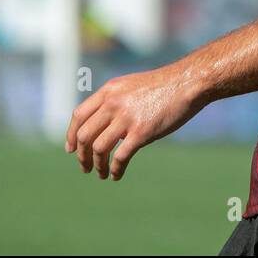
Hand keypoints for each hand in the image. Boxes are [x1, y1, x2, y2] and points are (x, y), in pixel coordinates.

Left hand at [65, 64, 204, 180]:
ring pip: (99, 148)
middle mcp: (113, 103)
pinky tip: (116, 175)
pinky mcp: (142, 132)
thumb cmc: (163, 86)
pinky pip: (120, 156)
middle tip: (85, 167)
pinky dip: (115, 169)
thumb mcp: (131, 86)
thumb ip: (115, 101)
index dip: (71, 135)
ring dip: (97, 165)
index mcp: (109, 91)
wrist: (187, 82)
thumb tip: (103, 124)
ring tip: (101, 174)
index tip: (71, 150)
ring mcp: (127, 117)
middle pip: (84, 135)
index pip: (79, 116)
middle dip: (82, 155)